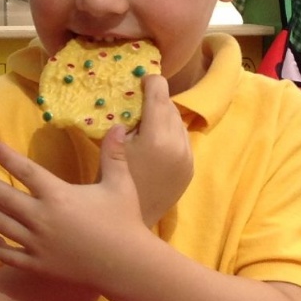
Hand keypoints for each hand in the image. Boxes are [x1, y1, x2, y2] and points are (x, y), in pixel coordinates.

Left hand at [0, 137, 152, 287]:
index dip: (7, 157)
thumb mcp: (120, 184)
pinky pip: (9, 255)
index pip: (24, 171)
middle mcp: (41, 218)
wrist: (126, 265)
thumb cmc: (125, 221)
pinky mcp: (38, 265)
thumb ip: (114, 155)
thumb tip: (118, 126)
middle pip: (3, 197)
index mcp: (58, 195)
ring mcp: (37, 244)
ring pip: (0, 224)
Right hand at [122, 74, 193, 226]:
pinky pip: (184, 142)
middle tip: (141, 100)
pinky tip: (157, 142)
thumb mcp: (112, 147)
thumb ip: (125, 121)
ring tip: (149, 123)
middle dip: (158, 101)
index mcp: (157, 137)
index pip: (160, 95)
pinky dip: (172, 136)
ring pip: (180, 124)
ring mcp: (187, 158)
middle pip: (171, 108)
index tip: (144, 79)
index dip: (152, 83)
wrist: (131, 221)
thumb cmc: (111, 184)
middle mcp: (178, 145)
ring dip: (166, 118)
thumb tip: (134, 102)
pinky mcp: (189, 170)